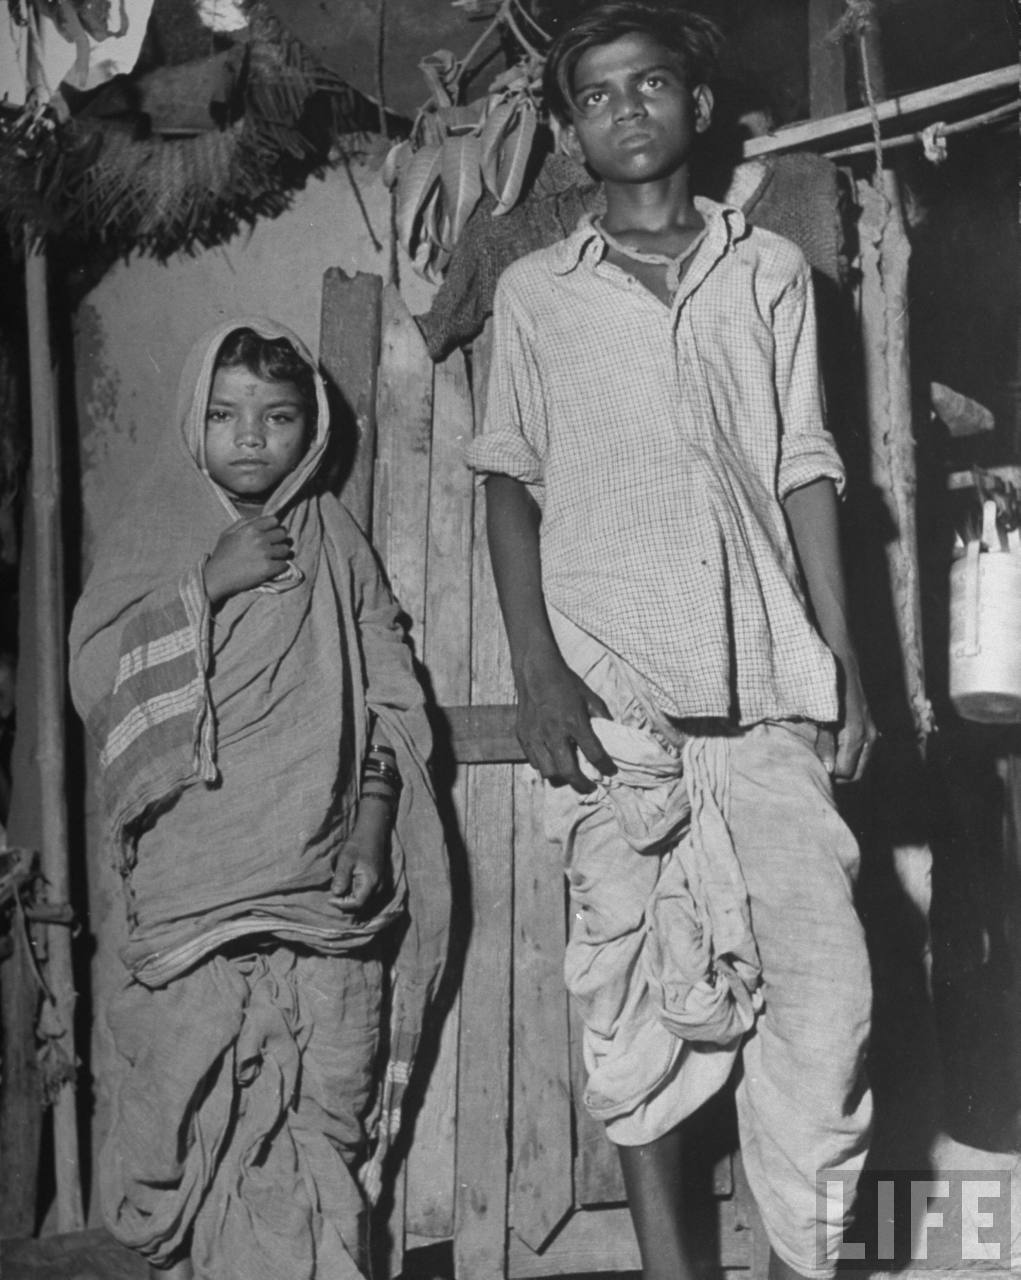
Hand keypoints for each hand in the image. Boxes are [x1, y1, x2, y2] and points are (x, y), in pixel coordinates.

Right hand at [203, 515, 292, 603]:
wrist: (217, 578)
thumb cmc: (221, 556)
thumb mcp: (228, 534)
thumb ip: (243, 523)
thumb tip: (258, 518)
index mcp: (250, 529)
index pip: (274, 520)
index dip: (274, 526)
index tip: (271, 533)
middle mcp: (259, 539)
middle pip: (283, 534)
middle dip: (279, 539)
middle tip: (274, 546)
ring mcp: (264, 554)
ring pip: (286, 549)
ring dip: (282, 554)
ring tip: (274, 558)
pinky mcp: (268, 568)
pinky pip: (285, 564)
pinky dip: (281, 566)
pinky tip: (273, 567)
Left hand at [330, 800, 389, 911]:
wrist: (372, 834)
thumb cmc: (358, 845)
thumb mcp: (345, 859)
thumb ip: (341, 877)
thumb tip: (335, 894)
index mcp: (371, 882)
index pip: (357, 903)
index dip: (342, 905)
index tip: (329, 899)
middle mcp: (379, 887)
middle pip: (361, 905)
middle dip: (345, 903)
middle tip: (332, 895)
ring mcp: (381, 886)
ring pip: (364, 902)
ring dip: (350, 900)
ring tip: (339, 890)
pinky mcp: (379, 883)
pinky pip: (367, 896)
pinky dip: (356, 895)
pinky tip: (348, 887)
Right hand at [515, 652, 616, 791]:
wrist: (536, 670)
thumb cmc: (565, 682)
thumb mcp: (589, 696)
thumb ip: (602, 717)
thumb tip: (613, 734)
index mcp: (574, 721)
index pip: (593, 753)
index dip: (605, 767)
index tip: (610, 771)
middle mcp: (553, 731)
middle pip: (567, 771)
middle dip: (581, 784)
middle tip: (589, 786)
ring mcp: (535, 735)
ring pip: (548, 771)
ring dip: (561, 775)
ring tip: (569, 772)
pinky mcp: (523, 735)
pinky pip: (534, 761)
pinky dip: (545, 765)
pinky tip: (553, 758)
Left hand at [818, 663, 877, 782]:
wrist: (844, 672)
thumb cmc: (828, 695)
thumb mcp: (822, 719)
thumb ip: (825, 745)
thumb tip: (828, 770)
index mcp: (856, 735)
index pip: (845, 772)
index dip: (830, 773)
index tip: (815, 766)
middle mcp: (869, 737)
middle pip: (856, 775)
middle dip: (838, 777)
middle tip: (820, 771)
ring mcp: (872, 735)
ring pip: (860, 768)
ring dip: (844, 769)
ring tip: (826, 762)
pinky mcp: (871, 732)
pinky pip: (862, 757)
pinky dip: (850, 761)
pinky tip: (834, 753)